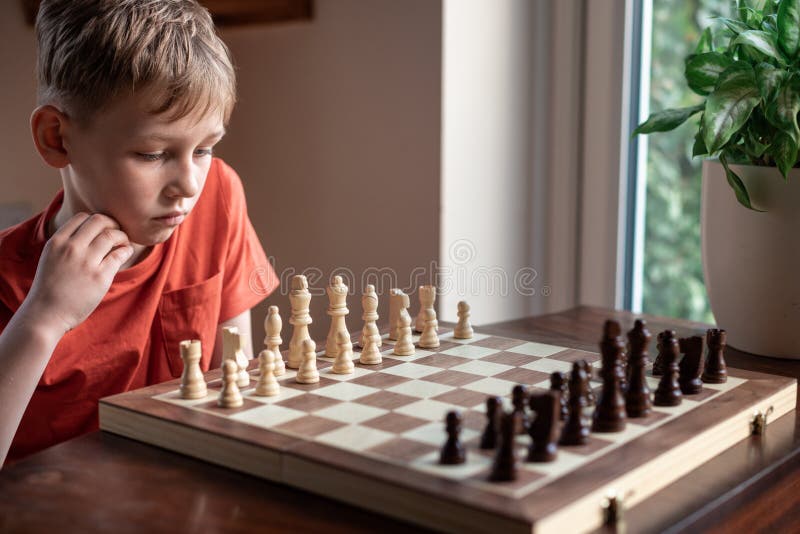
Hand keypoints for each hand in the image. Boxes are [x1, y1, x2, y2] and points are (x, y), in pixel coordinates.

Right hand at [19, 213, 132, 337]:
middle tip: (117, 232)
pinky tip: (126, 252)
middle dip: (112, 223)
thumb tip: (88, 234)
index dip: (96, 221)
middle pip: (99, 221)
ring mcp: (86, 261)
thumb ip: (66, 245)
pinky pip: (119, 254)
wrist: (45, 315)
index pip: (82, 217)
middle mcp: (71, 248)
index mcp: (57, 242)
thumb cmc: (50, 289)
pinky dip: (126, 250)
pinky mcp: (100, 276)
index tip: (103, 228)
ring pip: (111, 235)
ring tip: (123, 243)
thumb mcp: (50, 259)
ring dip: (122, 236)